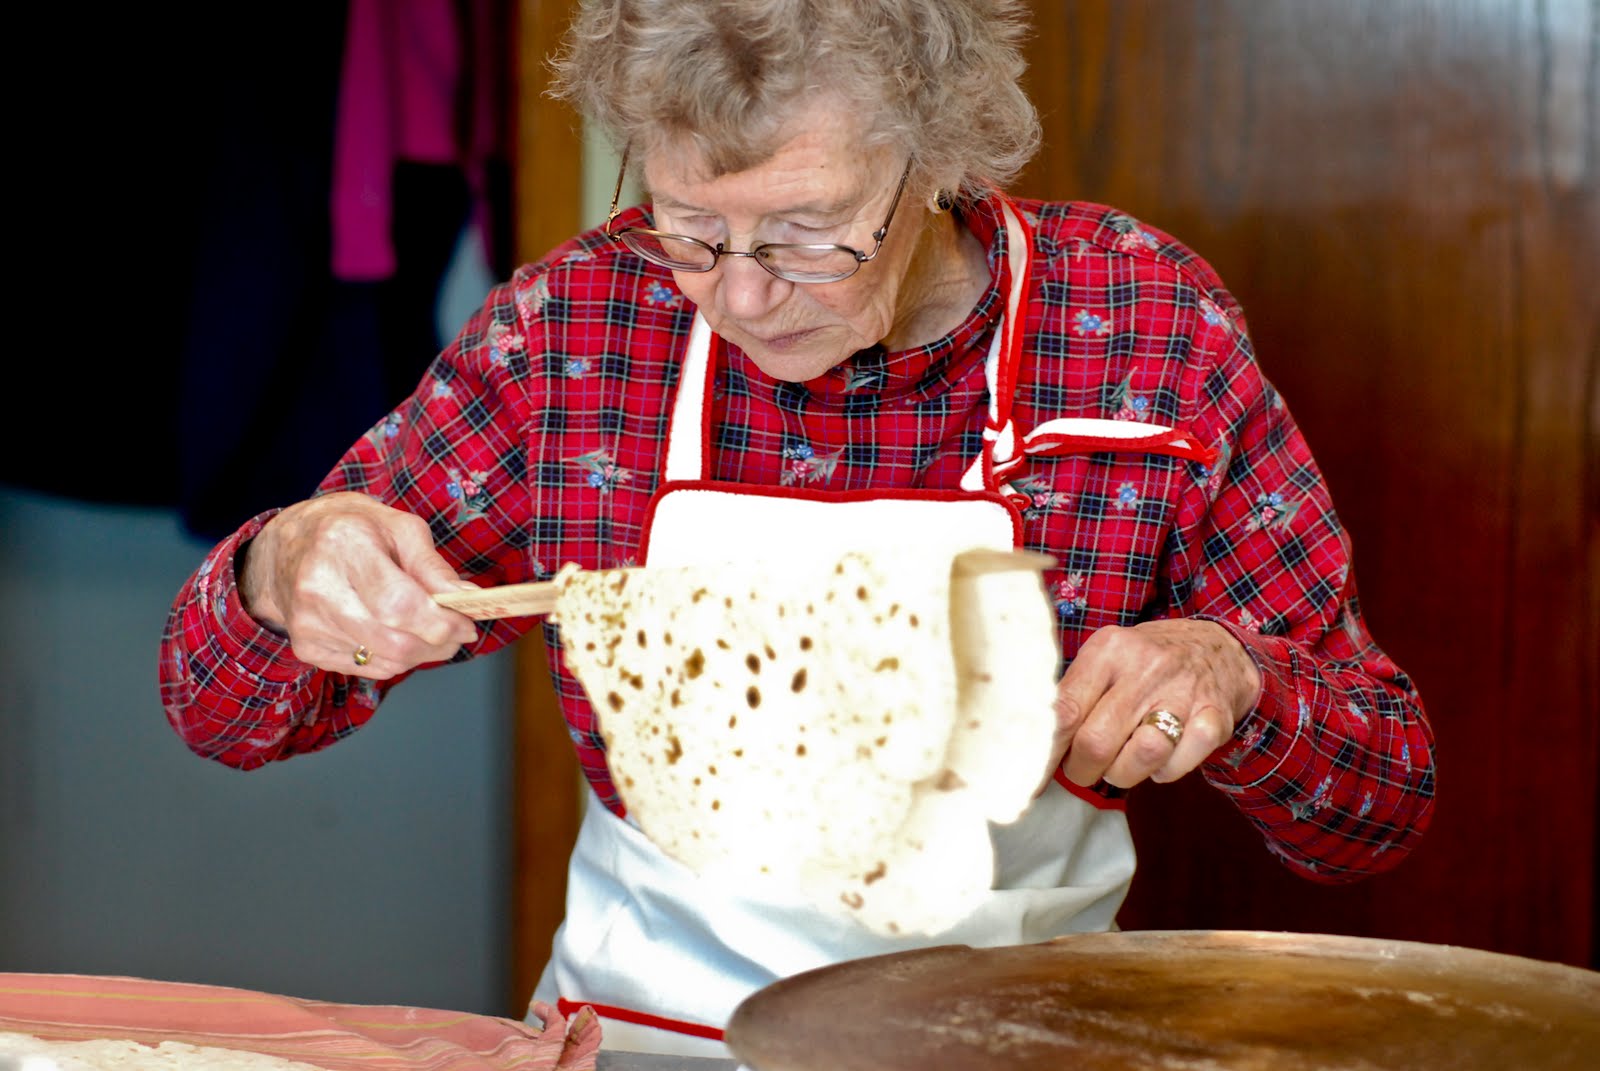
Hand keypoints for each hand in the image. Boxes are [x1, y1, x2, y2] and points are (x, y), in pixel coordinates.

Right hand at [238, 492, 480, 678]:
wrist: (286, 546)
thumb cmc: (350, 530)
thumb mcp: (398, 528)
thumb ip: (432, 566)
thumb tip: (466, 598)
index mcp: (344, 545)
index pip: (399, 604)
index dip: (441, 623)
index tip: (466, 625)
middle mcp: (318, 587)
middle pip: (394, 640)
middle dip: (438, 644)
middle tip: (457, 634)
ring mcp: (308, 622)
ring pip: (385, 660)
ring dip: (421, 654)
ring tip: (431, 633)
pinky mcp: (305, 646)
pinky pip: (367, 668)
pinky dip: (394, 658)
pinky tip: (394, 634)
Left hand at [1049, 619, 1261, 789]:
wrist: (1218, 648)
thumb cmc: (1145, 663)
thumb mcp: (1106, 660)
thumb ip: (1072, 696)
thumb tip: (1033, 747)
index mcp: (1108, 649)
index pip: (1064, 710)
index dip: (1045, 751)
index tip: (1030, 777)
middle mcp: (1146, 666)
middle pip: (1096, 742)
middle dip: (1082, 769)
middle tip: (1083, 768)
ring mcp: (1184, 692)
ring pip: (1141, 756)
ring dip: (1122, 774)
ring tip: (1120, 762)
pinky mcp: (1215, 717)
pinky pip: (1178, 766)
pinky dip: (1164, 772)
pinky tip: (1161, 757)